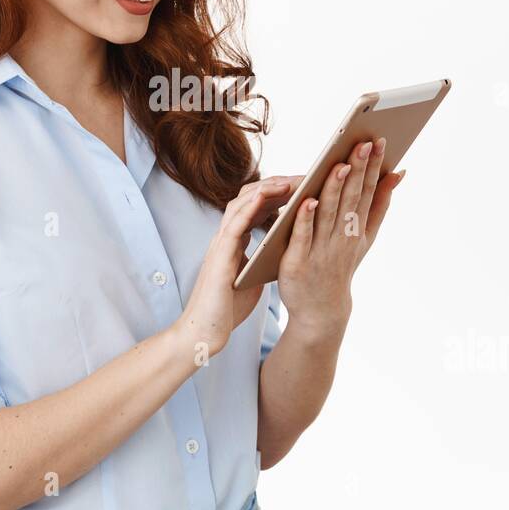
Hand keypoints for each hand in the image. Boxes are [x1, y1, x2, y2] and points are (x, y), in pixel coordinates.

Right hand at [176, 176, 300, 360]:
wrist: (204, 332)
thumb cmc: (227, 308)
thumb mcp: (252, 277)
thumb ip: (262, 261)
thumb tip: (284, 252)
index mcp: (235, 241)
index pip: (257, 207)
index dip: (278, 194)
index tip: (304, 186)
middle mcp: (226, 237)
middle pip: (249, 198)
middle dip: (276, 185)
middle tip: (303, 177)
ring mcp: (220, 244)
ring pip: (240, 204)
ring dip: (265, 189)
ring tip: (289, 180)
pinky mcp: (219, 255)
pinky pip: (234, 224)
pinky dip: (249, 207)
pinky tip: (265, 195)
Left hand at [276, 137, 404, 333]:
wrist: (321, 309)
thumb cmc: (341, 265)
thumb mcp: (365, 236)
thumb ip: (381, 203)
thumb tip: (399, 172)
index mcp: (357, 227)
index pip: (367, 191)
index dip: (373, 166)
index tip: (379, 141)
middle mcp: (342, 236)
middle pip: (351, 198)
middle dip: (358, 170)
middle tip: (363, 143)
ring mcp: (321, 249)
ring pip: (328, 213)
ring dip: (335, 189)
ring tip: (340, 165)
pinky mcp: (297, 261)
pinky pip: (302, 236)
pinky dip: (305, 219)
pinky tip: (306, 200)